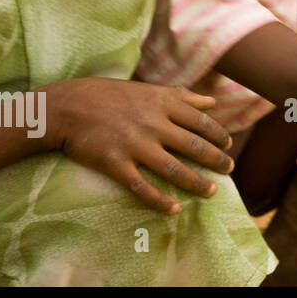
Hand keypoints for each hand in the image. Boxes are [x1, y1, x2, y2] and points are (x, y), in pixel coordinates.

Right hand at [43, 79, 234, 214]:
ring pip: (173, 169)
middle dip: (215, 160)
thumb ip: (182, 96)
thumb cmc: (109, 95)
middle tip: (229, 169)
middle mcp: (153, 124)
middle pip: (192, 145)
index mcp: (162, 104)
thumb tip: (212, 102)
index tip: (228, 145)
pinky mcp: (114, 162)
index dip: (217, 135)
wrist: (67, 106)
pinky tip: (174, 209)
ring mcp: (134, 144)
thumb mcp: (148, 88)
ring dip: (195, 182)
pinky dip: (159, 200)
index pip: (200, 122)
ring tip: (211, 192)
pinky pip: (141, 186)